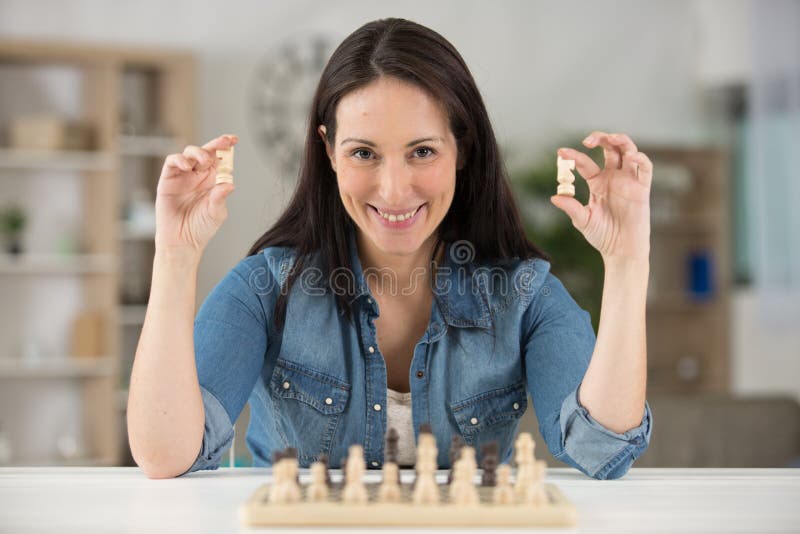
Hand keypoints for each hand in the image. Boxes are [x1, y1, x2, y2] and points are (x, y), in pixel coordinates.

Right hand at [155, 134, 237, 258]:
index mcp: (212, 181)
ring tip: (205, 160)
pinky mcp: (167, 180)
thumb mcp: (216, 213)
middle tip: (225, 142)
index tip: (234, 139)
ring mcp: (182, 177)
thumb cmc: (201, 229)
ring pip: (188, 154)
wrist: (182, 242)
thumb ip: (220, 197)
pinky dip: (179, 160)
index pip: (219, 159)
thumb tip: (230, 183)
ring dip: (198, 152)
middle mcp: (198, 176)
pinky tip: (188, 166)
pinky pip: (172, 163)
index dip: (225, 147)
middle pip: (205, 152)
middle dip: (215, 144)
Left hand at [550, 131, 652, 262]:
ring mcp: (629, 181)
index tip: (560, 152)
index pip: (585, 163)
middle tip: (588, 140)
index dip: (574, 156)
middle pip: (610, 149)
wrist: (620, 250)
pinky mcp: (642, 189)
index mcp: (597, 182)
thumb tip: (554, 197)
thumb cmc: (603, 235)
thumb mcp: (582, 220)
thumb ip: (571, 207)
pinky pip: (645, 168)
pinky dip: (640, 158)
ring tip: (610, 138)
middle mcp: (613, 177)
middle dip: (600, 138)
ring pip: (629, 151)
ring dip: (621, 141)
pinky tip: (630, 156)